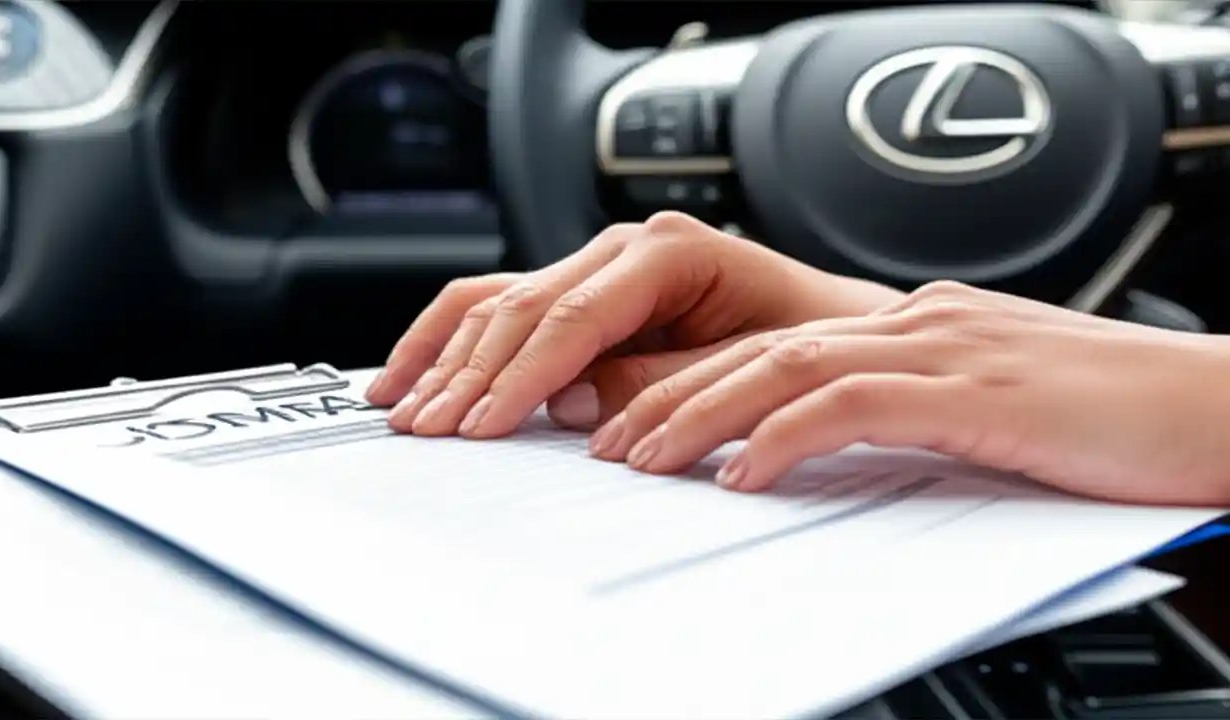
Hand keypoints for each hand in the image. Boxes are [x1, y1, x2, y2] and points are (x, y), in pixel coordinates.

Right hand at [365, 212, 901, 436]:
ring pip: (497, 301)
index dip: (518, 375)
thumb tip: (572, 399)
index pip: (573, 317)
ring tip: (401, 405)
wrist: (839, 331)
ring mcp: (598, 268)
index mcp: (670, 251)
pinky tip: (415, 370)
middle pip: (522, 308)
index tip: (479, 424)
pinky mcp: (584, 295)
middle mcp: (623, 249)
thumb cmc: (811, 341)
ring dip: (445, 356)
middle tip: (427, 429)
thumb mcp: (751, 367)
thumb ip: (660, 381)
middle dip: (469, 374)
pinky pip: (502, 306)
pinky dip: (455, 339)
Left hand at [594, 280, 1229, 506]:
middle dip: (671, 397)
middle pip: (759, 350)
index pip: (775, 346)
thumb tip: (828, 454)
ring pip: (787, 367)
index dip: (696, 382)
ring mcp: (943, 349)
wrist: (1220, 409)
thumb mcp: (984, 409)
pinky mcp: (974, 390)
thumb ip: (908, 417)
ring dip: (703, 414)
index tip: (637, 423)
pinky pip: (854, 405)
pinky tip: (741, 473)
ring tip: (643, 461)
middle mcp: (915, 323)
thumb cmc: (1108, 419)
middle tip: (608, 443)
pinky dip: (785, 436)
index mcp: (912, 325)